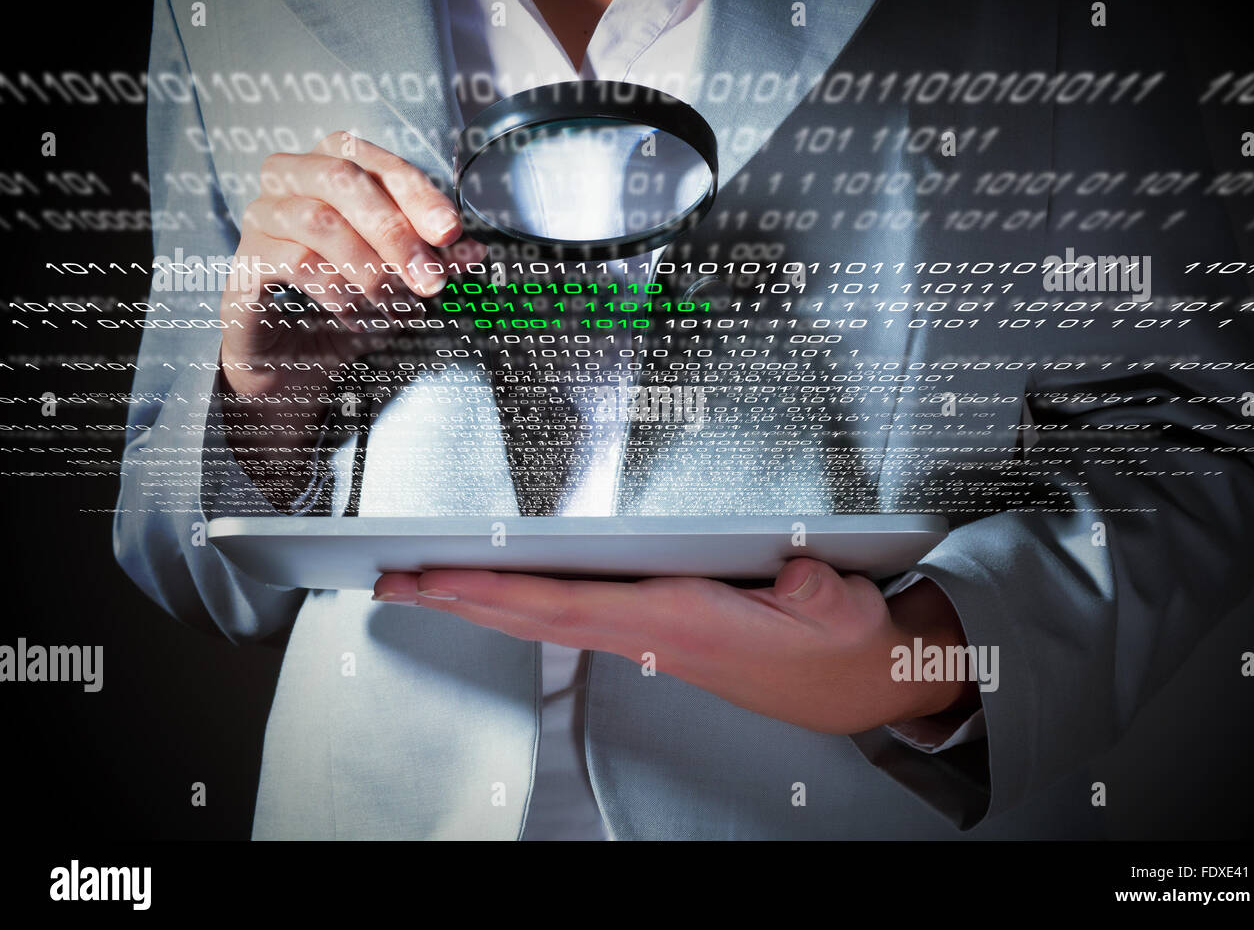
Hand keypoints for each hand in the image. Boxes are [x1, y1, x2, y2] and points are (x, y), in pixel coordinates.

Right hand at [215, 132, 485, 500]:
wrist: (295, 366)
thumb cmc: (349, 308)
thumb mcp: (403, 284)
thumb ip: (437, 263)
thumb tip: (474, 251)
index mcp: (331, 168)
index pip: (376, 161)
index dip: (418, 193)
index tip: (451, 233)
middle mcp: (288, 181)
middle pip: (342, 178)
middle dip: (396, 231)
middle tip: (430, 280)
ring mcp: (259, 219)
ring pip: (318, 221)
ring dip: (370, 269)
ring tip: (397, 308)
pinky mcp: (244, 263)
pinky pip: (293, 262)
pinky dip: (338, 292)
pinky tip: (358, 317)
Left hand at [372, 559, 977, 734]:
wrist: (856, 685)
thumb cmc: (840, 646)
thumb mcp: (843, 615)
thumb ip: (819, 594)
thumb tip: (798, 571)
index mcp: (682, 624)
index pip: (570, 607)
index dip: (500, 592)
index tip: (441, 578)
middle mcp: (652, 635)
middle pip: (536, 619)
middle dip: (461, 601)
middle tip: (394, 580)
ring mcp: (650, 639)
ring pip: (547, 623)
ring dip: (482, 605)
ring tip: (425, 584)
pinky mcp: (658, 635)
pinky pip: (572, 621)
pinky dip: (524, 608)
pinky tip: (504, 598)